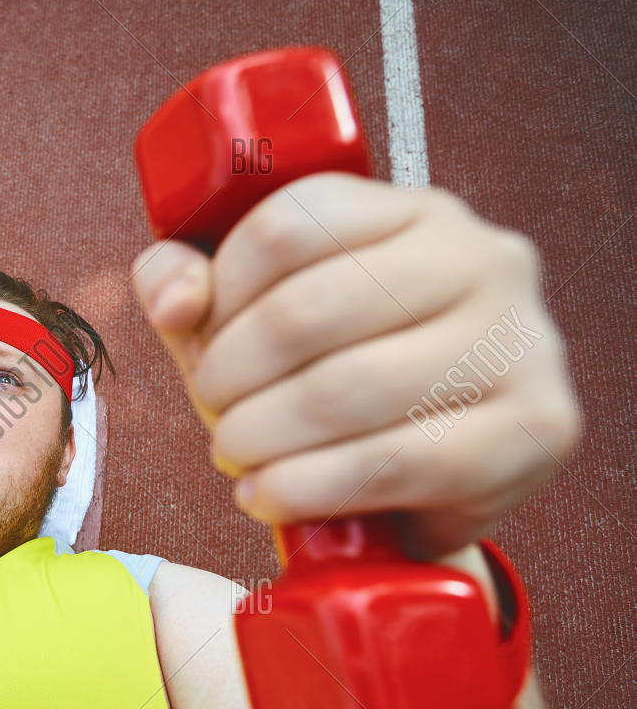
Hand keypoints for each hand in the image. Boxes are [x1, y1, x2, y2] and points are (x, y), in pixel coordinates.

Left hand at [130, 172, 582, 557]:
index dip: (218, 295)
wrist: (424, 492)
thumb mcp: (248, 322)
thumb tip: (174, 301)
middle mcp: (482, 258)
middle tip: (214, 414)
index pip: (286, 225)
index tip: (202, 346)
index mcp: (413, 212)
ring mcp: (521, 341)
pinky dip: (305, 488)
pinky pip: (392, 462)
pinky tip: (267, 496)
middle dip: (229, 377)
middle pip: (305, 311)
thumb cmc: (328, 385)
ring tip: (234, 458)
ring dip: (259, 437)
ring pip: (346, 390)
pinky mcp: (534, 429)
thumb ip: (186, 283)